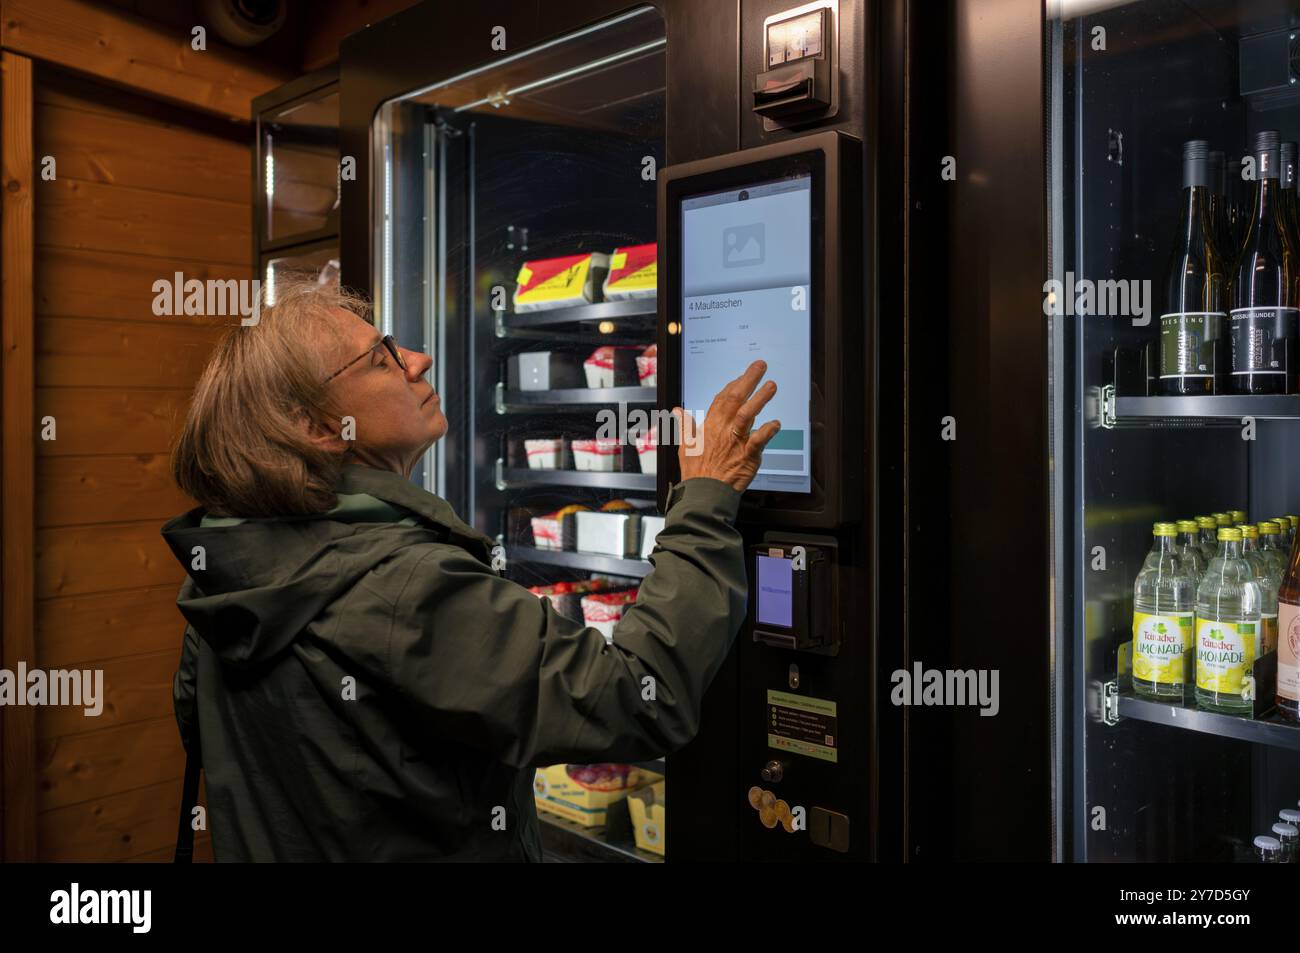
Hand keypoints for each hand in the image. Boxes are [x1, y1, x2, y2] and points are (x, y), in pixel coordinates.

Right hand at [673, 360, 779, 492]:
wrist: (704, 494)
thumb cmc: (696, 472)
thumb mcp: (685, 445)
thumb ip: (684, 424)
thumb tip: (677, 410)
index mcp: (710, 425)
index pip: (722, 398)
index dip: (734, 384)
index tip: (742, 375)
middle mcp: (723, 430)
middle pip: (735, 399)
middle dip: (748, 380)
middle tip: (760, 366)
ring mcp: (735, 442)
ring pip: (747, 415)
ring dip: (760, 399)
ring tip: (771, 385)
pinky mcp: (746, 456)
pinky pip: (758, 441)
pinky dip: (768, 431)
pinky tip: (776, 423)